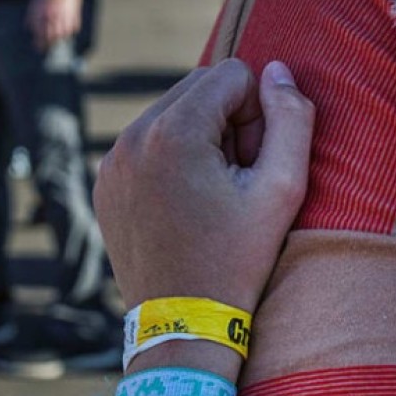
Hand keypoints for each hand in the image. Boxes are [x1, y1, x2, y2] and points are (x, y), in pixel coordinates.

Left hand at [27, 0, 82, 49]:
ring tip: (58, 38)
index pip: (39, 34)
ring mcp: (64, 14)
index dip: (39, 43)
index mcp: (41, 14)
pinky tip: (67, 29)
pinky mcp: (75, 13)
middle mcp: (52, 16)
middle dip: (50, 43)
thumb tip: (28, 27)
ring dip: (60, 37)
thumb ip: (31, 16)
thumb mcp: (34, 1)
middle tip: (49, 46)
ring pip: (63, 34)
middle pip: (52, 37)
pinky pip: (73, 27)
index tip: (39, 48)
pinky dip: (70, 30)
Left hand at [95, 60, 312, 310]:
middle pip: (200, 86)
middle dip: (229, 119)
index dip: (258, 113)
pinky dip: (174, 156)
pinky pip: (149, 141)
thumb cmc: (237, 257)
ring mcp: (111, 160)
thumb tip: (279, 71)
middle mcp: (132, 137)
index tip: (253, 163)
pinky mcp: (104, 181)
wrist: (181, 324)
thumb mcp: (283, 188)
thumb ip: (291, 118)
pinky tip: (187, 203)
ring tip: (212, 192)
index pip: (233, 74)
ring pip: (174, 111)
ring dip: (202, 136)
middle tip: (237, 177)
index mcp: (174, 132)